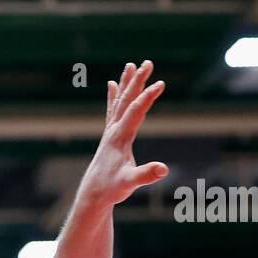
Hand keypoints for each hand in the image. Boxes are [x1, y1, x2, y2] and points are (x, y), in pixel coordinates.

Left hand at [81, 60, 168, 205]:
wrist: (93, 194)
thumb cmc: (112, 189)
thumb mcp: (130, 183)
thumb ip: (146, 175)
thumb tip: (163, 169)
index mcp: (119, 138)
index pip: (135, 111)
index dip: (148, 97)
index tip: (162, 83)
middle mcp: (113, 131)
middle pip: (126, 100)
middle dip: (137, 81)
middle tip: (147, 62)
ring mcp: (110, 132)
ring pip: (119, 102)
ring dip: (126, 84)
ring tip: (131, 65)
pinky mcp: (110, 136)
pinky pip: (113, 111)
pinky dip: (114, 96)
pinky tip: (112, 84)